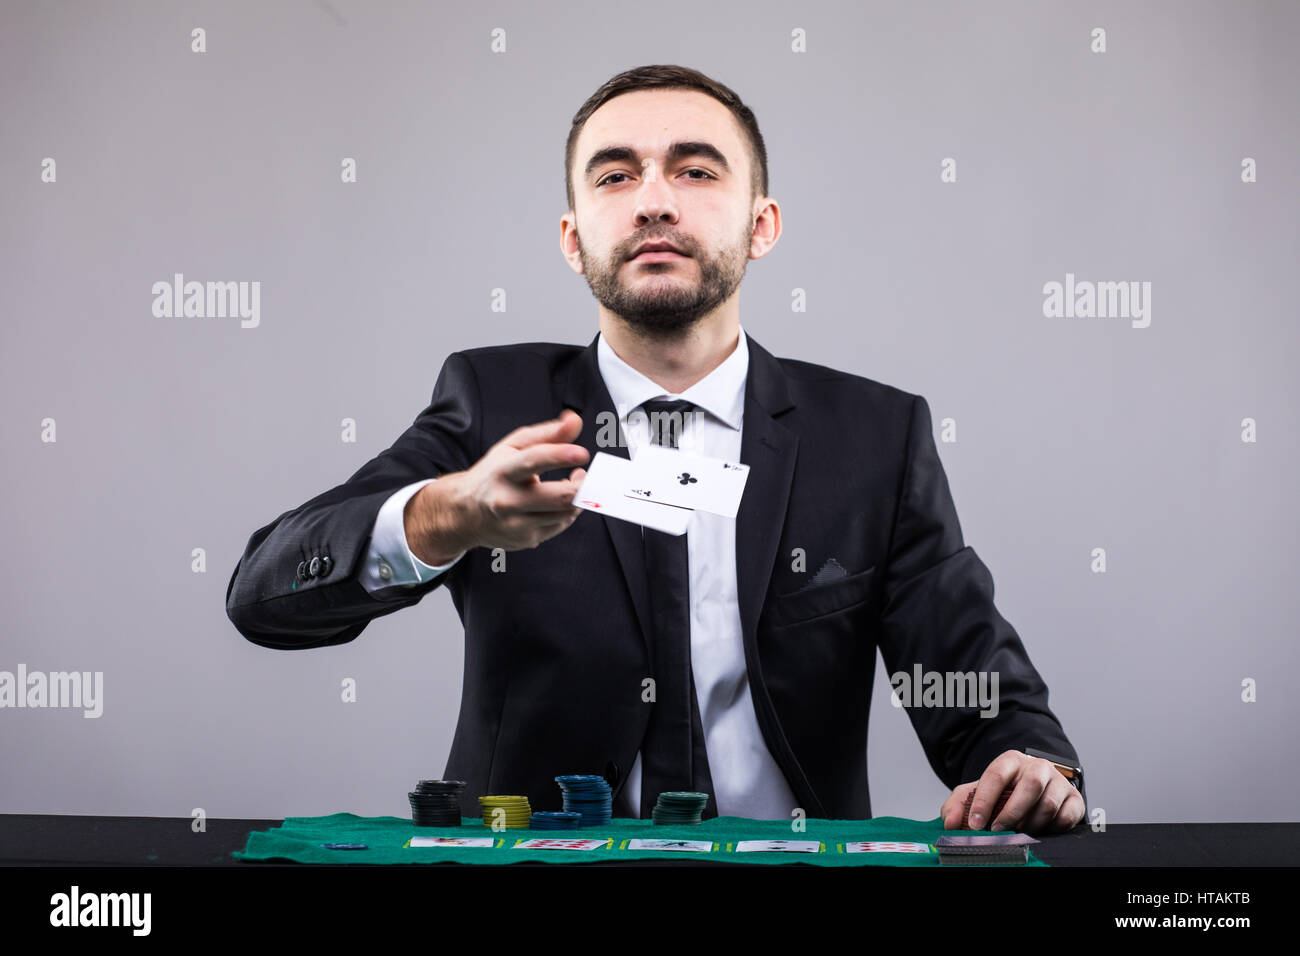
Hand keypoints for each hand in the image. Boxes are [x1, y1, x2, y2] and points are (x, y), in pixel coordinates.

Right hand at [422, 409, 589, 555]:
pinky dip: (568, 511)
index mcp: (503, 470)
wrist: (465, 512)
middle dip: (583, 487)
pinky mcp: (526, 540)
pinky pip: (561, 524)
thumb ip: (547, 434)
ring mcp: (517, 524)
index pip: (534, 460)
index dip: (560, 456)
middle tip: (587, 475)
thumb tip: (575, 421)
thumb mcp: (513, 447)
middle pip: (559, 497)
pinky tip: (559, 502)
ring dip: (578, 498)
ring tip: (573, 484)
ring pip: (565, 513)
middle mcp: (508, 499)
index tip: (582, 454)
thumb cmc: (494, 474)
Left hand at [940, 750, 1084, 835]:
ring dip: (1030, 824)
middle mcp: (1038, 766)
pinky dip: (1051, 829)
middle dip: (1012, 812)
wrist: (1036, 792)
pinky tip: (1040, 831)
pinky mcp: (1075, 800)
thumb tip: (950, 824)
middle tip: (998, 831)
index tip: (976, 823)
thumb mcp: (977, 794)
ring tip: (1018, 833)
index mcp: (1010, 761)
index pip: (996, 775)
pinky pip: (1066, 817)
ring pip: (1048, 804)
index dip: (984, 800)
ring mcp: (1059, 782)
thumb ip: (958, 805)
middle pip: (1030, 785)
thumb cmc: (1004, 793)